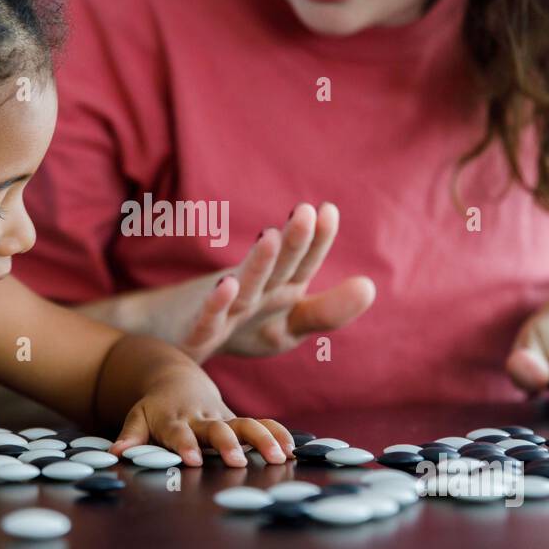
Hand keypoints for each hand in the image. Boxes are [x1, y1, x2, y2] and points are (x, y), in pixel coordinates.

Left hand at [110, 368, 292, 467]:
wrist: (178, 380)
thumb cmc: (156, 408)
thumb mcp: (138, 417)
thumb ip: (131, 436)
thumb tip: (115, 453)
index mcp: (174, 419)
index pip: (179, 433)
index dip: (185, 445)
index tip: (194, 460)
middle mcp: (201, 418)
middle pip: (216, 429)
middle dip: (227, 444)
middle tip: (237, 461)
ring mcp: (223, 417)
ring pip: (245, 425)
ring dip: (262, 439)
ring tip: (279, 457)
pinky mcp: (238, 419)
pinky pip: (261, 424)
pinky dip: (277, 433)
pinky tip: (294, 449)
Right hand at [171, 202, 375, 362]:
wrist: (178, 338)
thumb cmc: (241, 326)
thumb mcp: (290, 324)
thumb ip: (329, 310)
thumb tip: (371, 286)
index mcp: (279, 288)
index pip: (303, 262)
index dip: (317, 239)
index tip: (328, 210)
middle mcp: (254, 291)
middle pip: (277, 266)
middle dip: (292, 241)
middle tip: (306, 211)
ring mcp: (224, 309)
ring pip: (244, 285)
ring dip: (257, 263)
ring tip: (269, 237)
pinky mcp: (198, 332)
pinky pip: (208, 318)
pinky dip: (216, 303)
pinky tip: (224, 286)